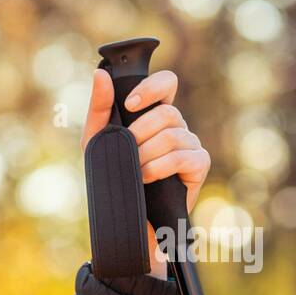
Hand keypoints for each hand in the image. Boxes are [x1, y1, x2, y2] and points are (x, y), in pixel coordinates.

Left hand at [82, 68, 210, 278]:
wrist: (124, 221)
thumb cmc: (112, 179)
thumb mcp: (97, 143)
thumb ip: (99, 109)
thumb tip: (100, 74)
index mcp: (154, 116)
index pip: (166, 83)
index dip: (153, 87)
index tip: (130, 105)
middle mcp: (176, 127)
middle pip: (167, 112)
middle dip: (140, 133)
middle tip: (127, 152)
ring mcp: (190, 145)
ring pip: (173, 134)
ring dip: (146, 154)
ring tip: (134, 171)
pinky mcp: (198, 166)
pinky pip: (183, 156)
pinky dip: (160, 167)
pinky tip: (146, 178)